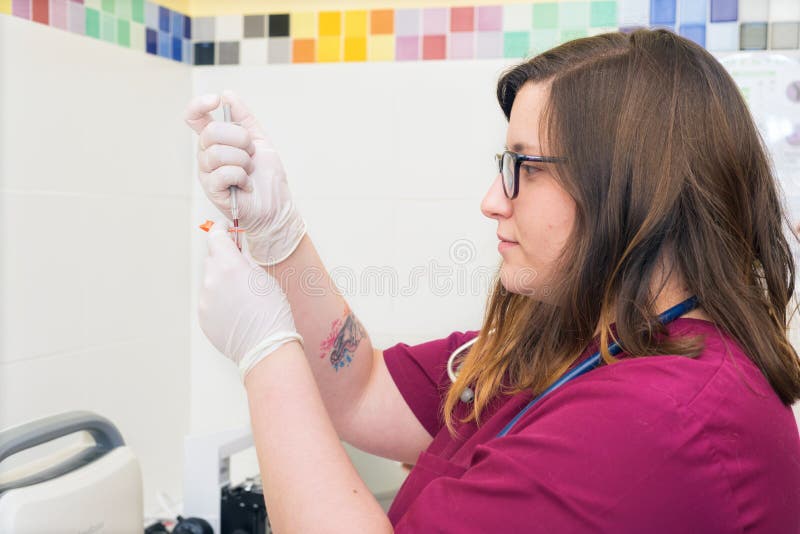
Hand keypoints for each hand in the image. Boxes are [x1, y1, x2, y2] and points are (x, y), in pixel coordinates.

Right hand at [184, 90, 306, 265]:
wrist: (276, 207)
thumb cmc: (267, 178)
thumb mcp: (260, 141)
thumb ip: (245, 118)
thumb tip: (228, 94)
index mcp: (216, 141)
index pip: (194, 117)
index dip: (199, 105)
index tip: (215, 101)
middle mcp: (206, 155)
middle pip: (212, 132)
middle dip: (240, 139)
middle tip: (251, 154)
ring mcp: (207, 173)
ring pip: (217, 152)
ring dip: (243, 160)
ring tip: (249, 171)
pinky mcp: (211, 190)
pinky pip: (222, 172)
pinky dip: (241, 176)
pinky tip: (245, 185)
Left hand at [199, 219, 303, 380]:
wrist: (266, 347)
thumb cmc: (272, 313)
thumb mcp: (264, 278)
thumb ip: (245, 261)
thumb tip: (236, 251)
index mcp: (229, 266)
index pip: (215, 236)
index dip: (221, 230)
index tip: (226, 229)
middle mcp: (212, 280)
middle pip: (212, 258)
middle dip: (224, 258)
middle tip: (240, 267)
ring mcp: (205, 299)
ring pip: (210, 280)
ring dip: (222, 281)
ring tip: (242, 296)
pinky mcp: (203, 316)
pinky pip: (209, 300)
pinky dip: (219, 300)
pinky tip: (236, 310)